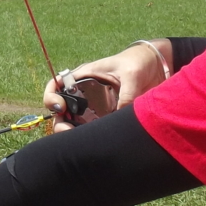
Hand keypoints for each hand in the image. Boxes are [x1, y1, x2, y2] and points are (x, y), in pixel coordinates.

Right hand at [42, 41, 170, 131]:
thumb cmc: (137, 62)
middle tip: (67, 130)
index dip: (51, 96)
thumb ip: (126, 94)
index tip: (61, 106)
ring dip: (72, 133)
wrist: (154, 66)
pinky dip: (90, 138)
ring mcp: (94, 106)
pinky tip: (95, 143)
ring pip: (75, 123)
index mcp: (84, 76)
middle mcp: (85, 92)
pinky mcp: (106, 117)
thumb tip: (120, 116)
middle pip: (62, 110)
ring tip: (77, 141)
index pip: (57, 85)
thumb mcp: (132, 75)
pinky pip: (93, 130)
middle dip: (59, 122)